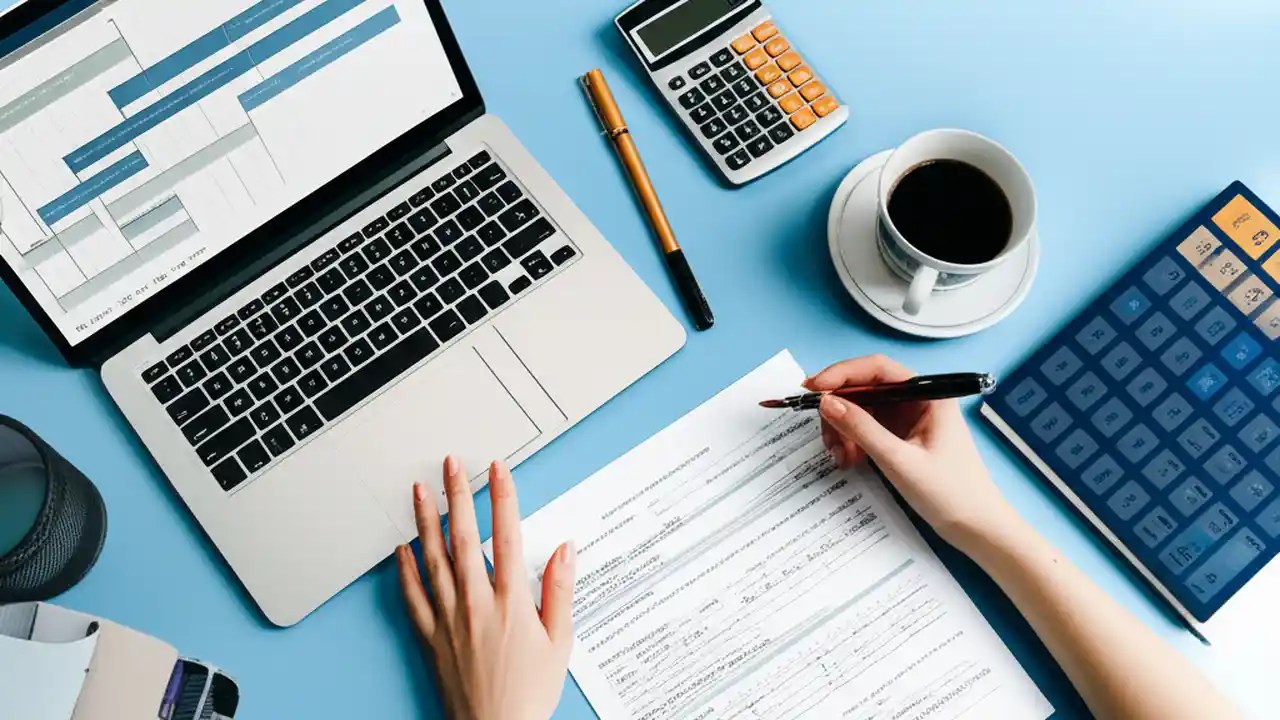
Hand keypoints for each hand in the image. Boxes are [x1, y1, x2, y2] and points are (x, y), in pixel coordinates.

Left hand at [397, 456, 575, 719]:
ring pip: (433, 559)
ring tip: (420, 492)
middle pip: (465, 537)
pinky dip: (405, 570)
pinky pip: (413, 597)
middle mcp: (476, 603)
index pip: (507, 535)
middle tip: (451, 465)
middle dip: (459, 496)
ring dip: (426, 521)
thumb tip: (565, 550)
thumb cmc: (529, 692)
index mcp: (511, 602)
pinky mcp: (431, 637)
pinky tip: (402, 549)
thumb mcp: (560, 641)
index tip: (498, 469)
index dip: (502, 497)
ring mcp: (449, 619)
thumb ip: (560, 591)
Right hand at [807, 355, 1020, 550]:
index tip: (813, 389)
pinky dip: (852, 442)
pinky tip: (849, 460)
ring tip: (840, 456)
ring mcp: (908, 419)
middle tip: (825, 435)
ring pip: (861, 410)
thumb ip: (862, 429)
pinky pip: (866, 429)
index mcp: (928, 395)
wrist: (976, 527)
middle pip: (864, 389)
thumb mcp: (900, 460)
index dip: (841, 374)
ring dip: (843, 429)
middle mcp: (917, 400)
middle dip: (839, 409)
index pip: (877, 369)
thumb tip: (827, 402)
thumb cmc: (951, 493)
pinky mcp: (901, 437)